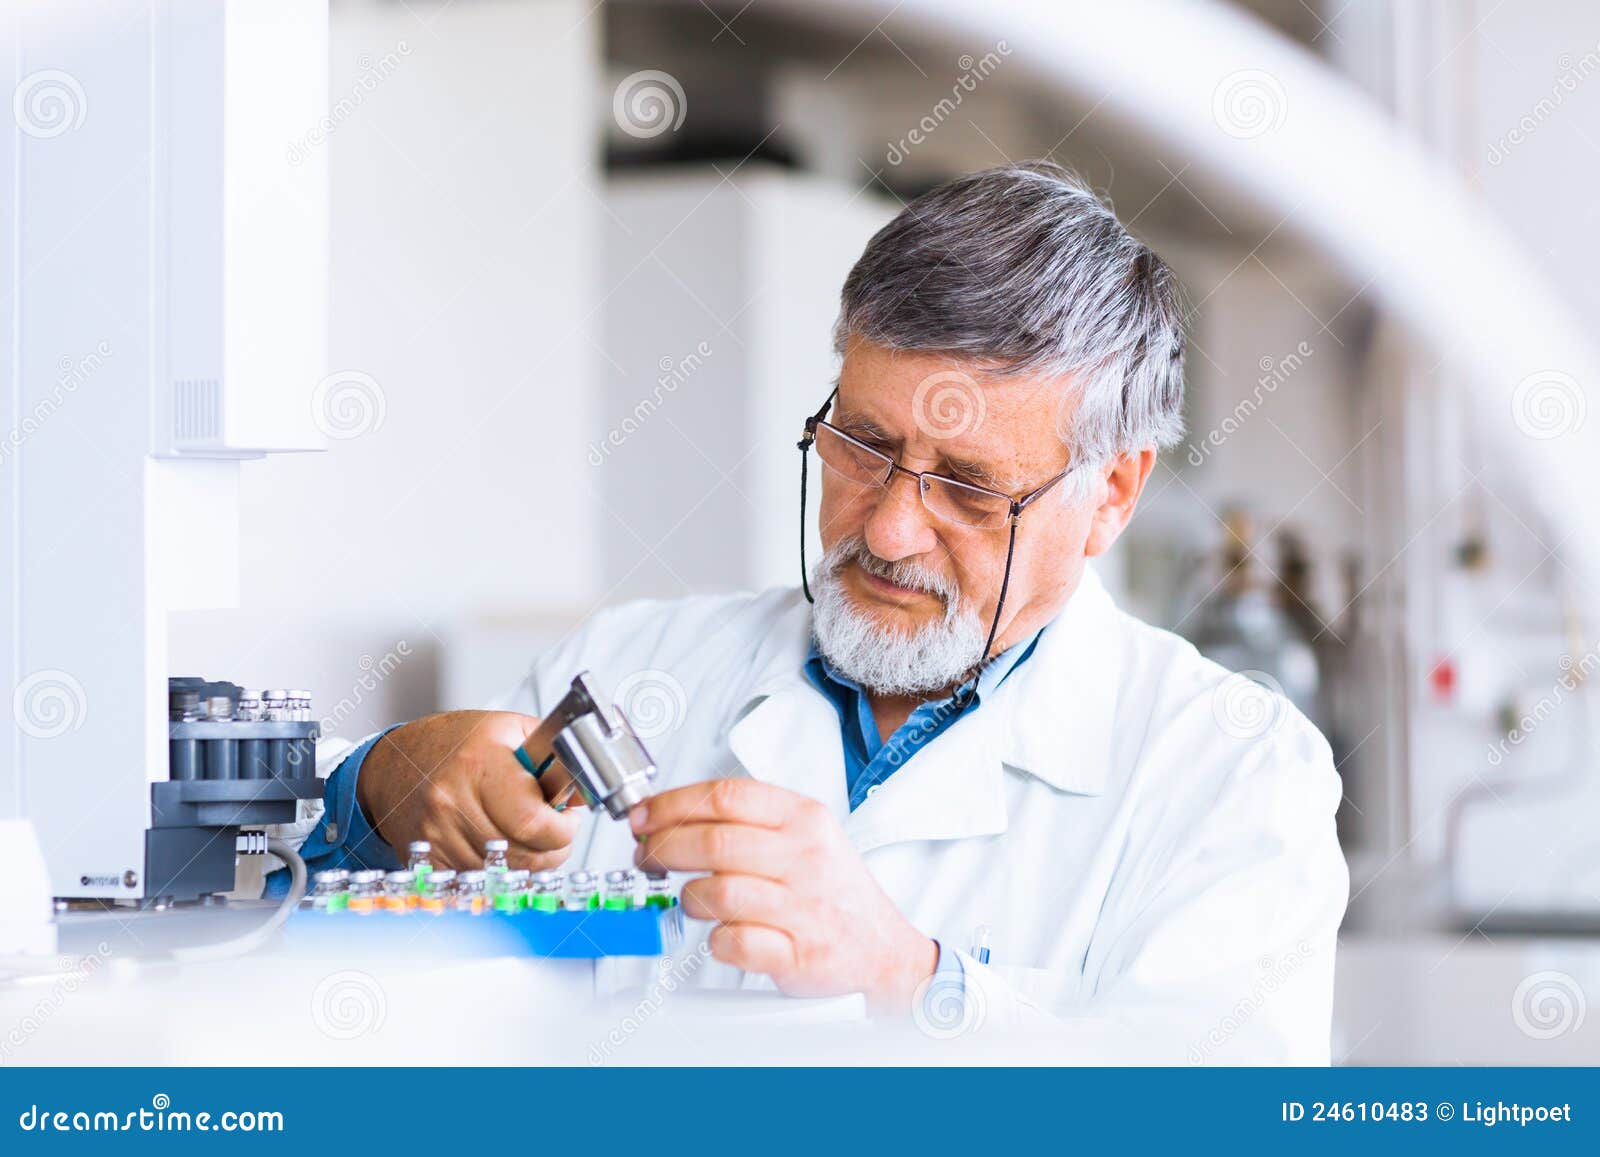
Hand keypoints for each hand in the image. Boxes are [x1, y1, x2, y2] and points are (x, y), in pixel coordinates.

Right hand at [356, 710, 581, 869]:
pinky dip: (501, 871)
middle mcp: (453, 802)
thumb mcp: (509, 728)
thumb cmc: (453, 743)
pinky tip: (503, 848)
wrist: (393, 764)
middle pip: (523, 854)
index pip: (532, 821)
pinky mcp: (428, 859)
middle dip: (553, 848)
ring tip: (529, 834)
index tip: (568, 820)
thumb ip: (553, 755)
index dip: (562, 829)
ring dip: (530, 862)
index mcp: (479, 764)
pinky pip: (480, 882)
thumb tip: (582, 790)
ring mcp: (437, 835)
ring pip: (506, 874)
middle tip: (556, 830)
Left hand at [630, 778, 936, 1014]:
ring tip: (692, 898)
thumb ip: (748, 821)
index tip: (643, 817)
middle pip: (713, 841)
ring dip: (690, 897)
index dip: (672, 804)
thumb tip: (672, 814)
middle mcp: (806, 857)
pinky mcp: (798, 953)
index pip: (726, 796)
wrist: (883, 951)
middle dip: (664, 848)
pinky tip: (723, 935)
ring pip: (718, 892)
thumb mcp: (806, 836)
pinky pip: (734, 942)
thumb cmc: (833, 892)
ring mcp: (804, 907)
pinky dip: (717, 941)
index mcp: (804, 818)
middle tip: (647, 857)